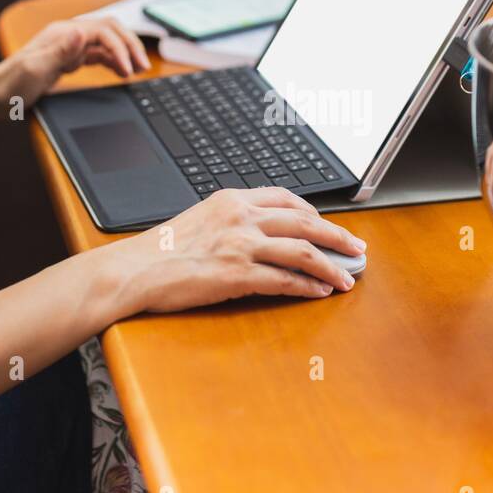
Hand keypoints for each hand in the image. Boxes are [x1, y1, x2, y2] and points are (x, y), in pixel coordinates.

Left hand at [2, 16, 151, 107]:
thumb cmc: (12, 84)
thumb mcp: (35, 69)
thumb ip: (60, 50)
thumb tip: (82, 32)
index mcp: (62, 34)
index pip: (103, 31)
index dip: (120, 49)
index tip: (128, 70)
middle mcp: (68, 36)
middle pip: (110, 30)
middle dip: (130, 45)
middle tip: (143, 66)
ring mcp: (69, 47)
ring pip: (107, 42)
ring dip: (124, 53)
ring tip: (137, 70)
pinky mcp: (69, 60)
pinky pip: (99, 54)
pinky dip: (114, 61)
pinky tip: (120, 72)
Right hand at [110, 188, 366, 315]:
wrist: (134, 270)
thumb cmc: (160, 250)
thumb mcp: (199, 219)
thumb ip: (231, 219)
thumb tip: (258, 232)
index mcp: (232, 199)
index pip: (286, 199)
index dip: (314, 213)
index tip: (328, 225)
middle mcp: (241, 217)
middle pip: (305, 223)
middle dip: (337, 236)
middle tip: (358, 248)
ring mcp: (241, 245)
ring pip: (302, 251)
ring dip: (331, 266)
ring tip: (347, 277)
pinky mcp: (238, 274)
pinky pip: (284, 280)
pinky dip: (308, 287)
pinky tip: (320, 293)